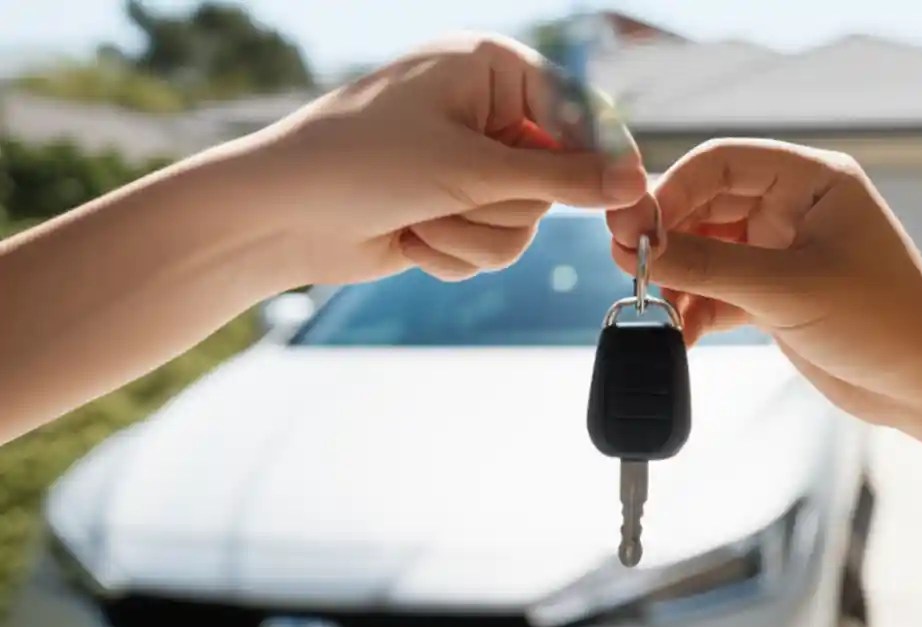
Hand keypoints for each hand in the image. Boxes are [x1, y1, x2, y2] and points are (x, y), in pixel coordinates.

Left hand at [255, 34, 647, 284]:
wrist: (277, 216)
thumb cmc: (360, 164)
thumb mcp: (468, 169)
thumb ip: (559, 179)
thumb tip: (632, 182)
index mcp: (491, 68)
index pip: (580, 111)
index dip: (607, 159)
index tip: (634, 203)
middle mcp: (486, 111)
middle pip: (556, 180)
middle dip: (501, 206)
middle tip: (452, 201)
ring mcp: (470, 163)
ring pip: (525, 223)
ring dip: (471, 236)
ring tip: (419, 219)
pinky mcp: (454, 209)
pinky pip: (494, 246)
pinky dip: (453, 253)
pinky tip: (408, 238)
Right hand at [607, 139, 921, 423]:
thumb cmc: (885, 321)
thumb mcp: (789, 288)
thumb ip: (711, 265)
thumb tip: (642, 249)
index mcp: (810, 180)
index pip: (722, 162)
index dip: (672, 190)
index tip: (637, 228)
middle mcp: (793, 208)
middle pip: (705, 203)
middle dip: (668, 236)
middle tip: (630, 265)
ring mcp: (782, 252)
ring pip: (707, 249)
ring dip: (678, 277)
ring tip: (657, 307)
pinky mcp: (776, 295)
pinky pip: (718, 290)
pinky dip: (696, 309)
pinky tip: (681, 333)